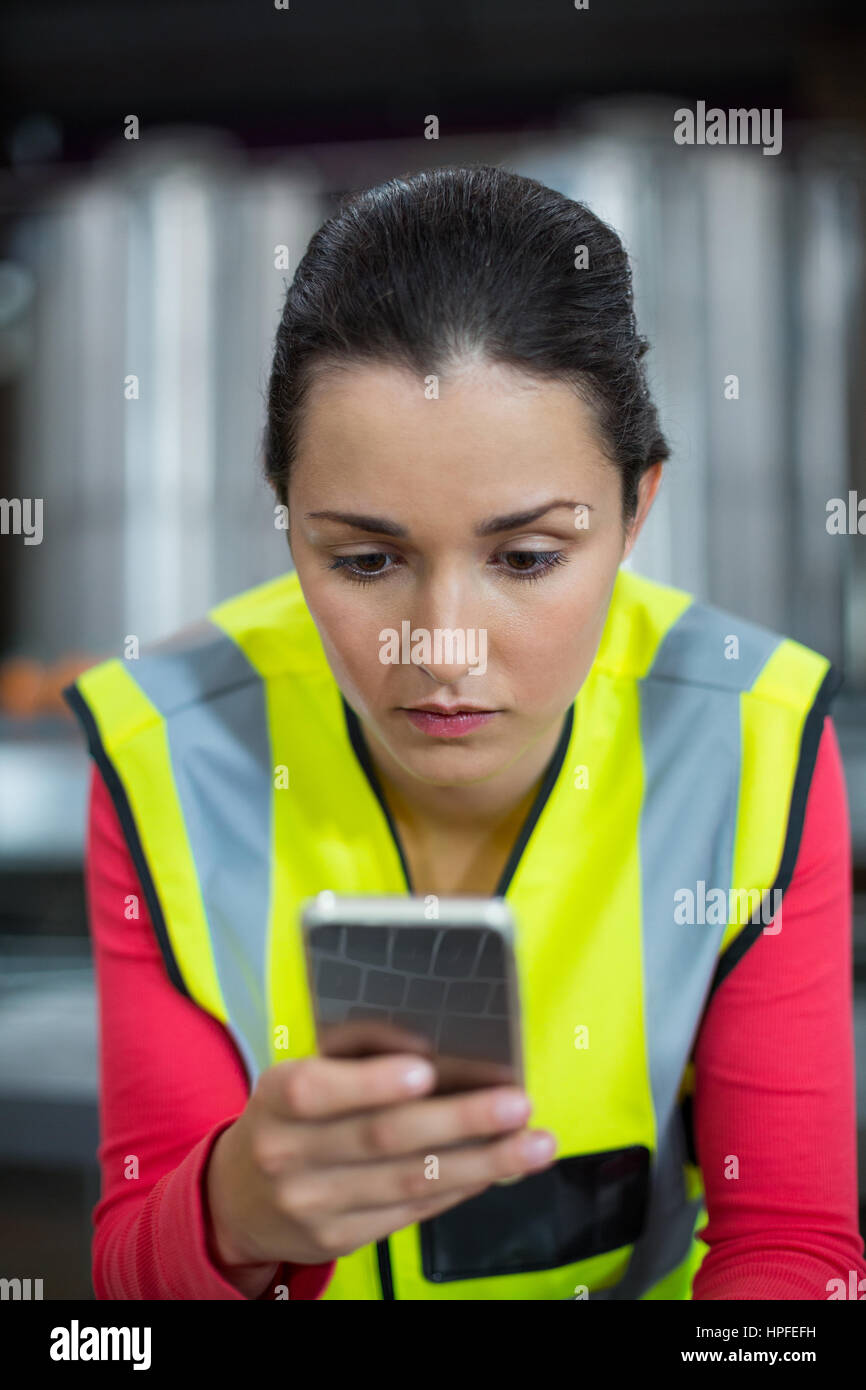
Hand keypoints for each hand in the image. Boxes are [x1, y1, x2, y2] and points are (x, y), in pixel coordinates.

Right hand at [205, 1052, 556, 1274]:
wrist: (238, 1199)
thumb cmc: (289, 1116)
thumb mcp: (300, 1073)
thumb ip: (355, 1051)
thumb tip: (428, 1039)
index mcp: (275, 1098)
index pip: (318, 1089)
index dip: (371, 1081)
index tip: (426, 1070)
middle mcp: (287, 1154)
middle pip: (380, 1139)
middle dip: (458, 1121)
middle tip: (515, 1103)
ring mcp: (312, 1205)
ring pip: (408, 1183)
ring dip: (480, 1162)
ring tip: (534, 1144)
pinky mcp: (339, 1239)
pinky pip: (410, 1211)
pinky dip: (459, 1188)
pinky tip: (497, 1169)